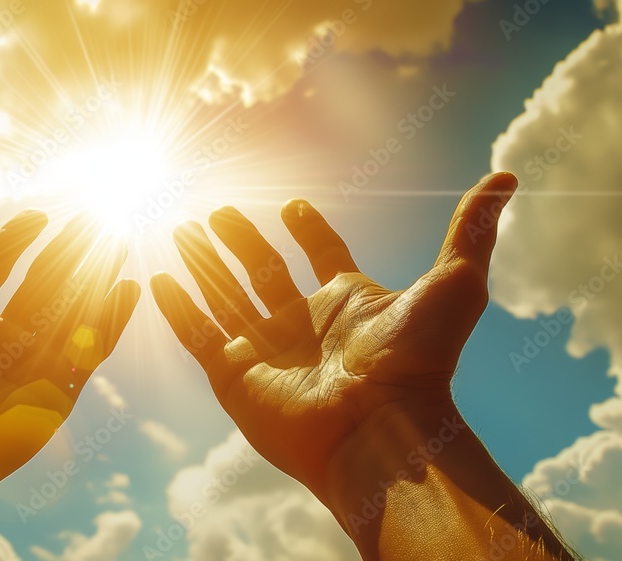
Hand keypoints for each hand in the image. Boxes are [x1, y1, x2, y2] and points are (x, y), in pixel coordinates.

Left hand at [0, 207, 138, 510]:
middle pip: (41, 284)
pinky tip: (128, 291)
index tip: (39, 215)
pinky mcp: (50, 397)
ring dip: (95, 277)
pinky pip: (87, 354)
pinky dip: (110, 323)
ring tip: (119, 243)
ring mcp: (24, 367)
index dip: (16, 239)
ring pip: (70, 311)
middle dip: (68, 251)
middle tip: (95, 218)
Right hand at [151, 173, 515, 499]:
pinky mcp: (233, 375)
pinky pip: (197, 334)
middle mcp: (302, 325)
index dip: (308, 229)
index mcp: (346, 302)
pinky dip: (177, 307)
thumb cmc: (417, 362)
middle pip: (263, 271)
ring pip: (225, 295)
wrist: (379, 430)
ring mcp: (266, 350)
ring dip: (202, 264)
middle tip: (214, 212)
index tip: (292, 206)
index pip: (320, 255)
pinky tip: (157, 278)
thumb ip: (470, 230)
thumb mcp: (453, 284)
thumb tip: (510, 176)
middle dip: (240, 240)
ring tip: (181, 231)